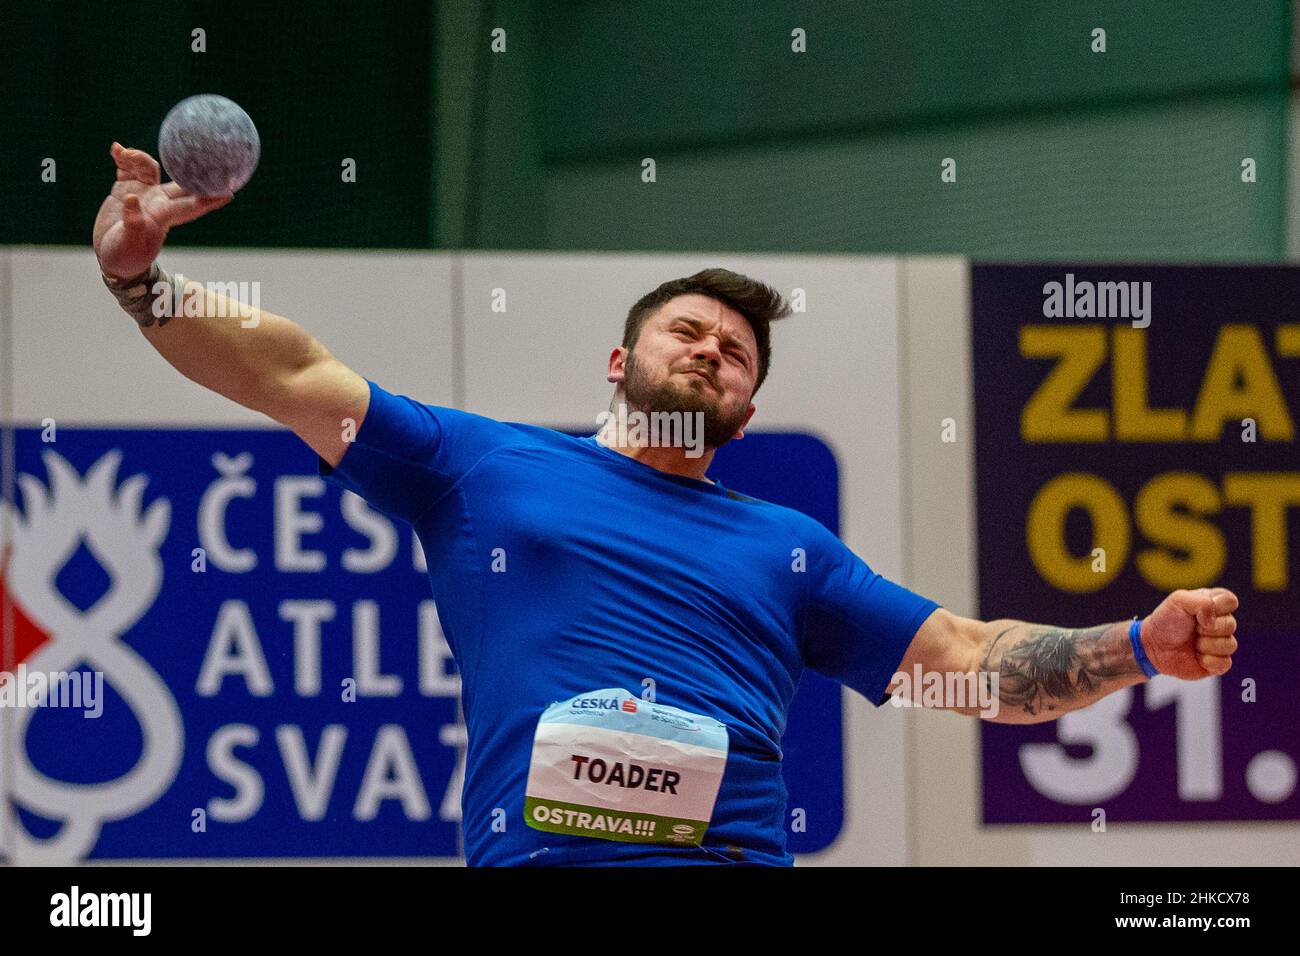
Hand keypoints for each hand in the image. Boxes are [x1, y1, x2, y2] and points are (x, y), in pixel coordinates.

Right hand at [92, 142, 232, 279]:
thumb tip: (132, 198)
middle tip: (200, 151)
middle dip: (189, 168)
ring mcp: (144, 193)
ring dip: (141, 158)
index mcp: (165, 217)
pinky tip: (116, 149)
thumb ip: (132, 222)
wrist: (111, 255)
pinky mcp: (126, 188)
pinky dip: (123, 158)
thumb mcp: (128, 244)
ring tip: (126, 154)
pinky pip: (128, 168)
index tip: (229, 193)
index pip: (192, 206)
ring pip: (150, 168)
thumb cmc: (125, 256)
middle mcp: (159, 202)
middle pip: (177, 181)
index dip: (210, 199)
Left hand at [1141, 587, 1238, 679]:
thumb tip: (1214, 619)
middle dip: (1207, 629)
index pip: (1231, 601)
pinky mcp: (1219, 662)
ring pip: (1230, 645)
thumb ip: (1201, 601)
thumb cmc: (1166, 620)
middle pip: (1231, 625)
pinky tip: (1196, 657)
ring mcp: (1221, 642)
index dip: (1217, 608)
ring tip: (1193, 643)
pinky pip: (1225, 663)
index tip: (1198, 613)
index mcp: (1214, 604)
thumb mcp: (1178, 600)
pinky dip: (1208, 661)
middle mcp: (1220, 623)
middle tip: (1192, 629)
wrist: (1154, 646)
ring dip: (1206, 645)